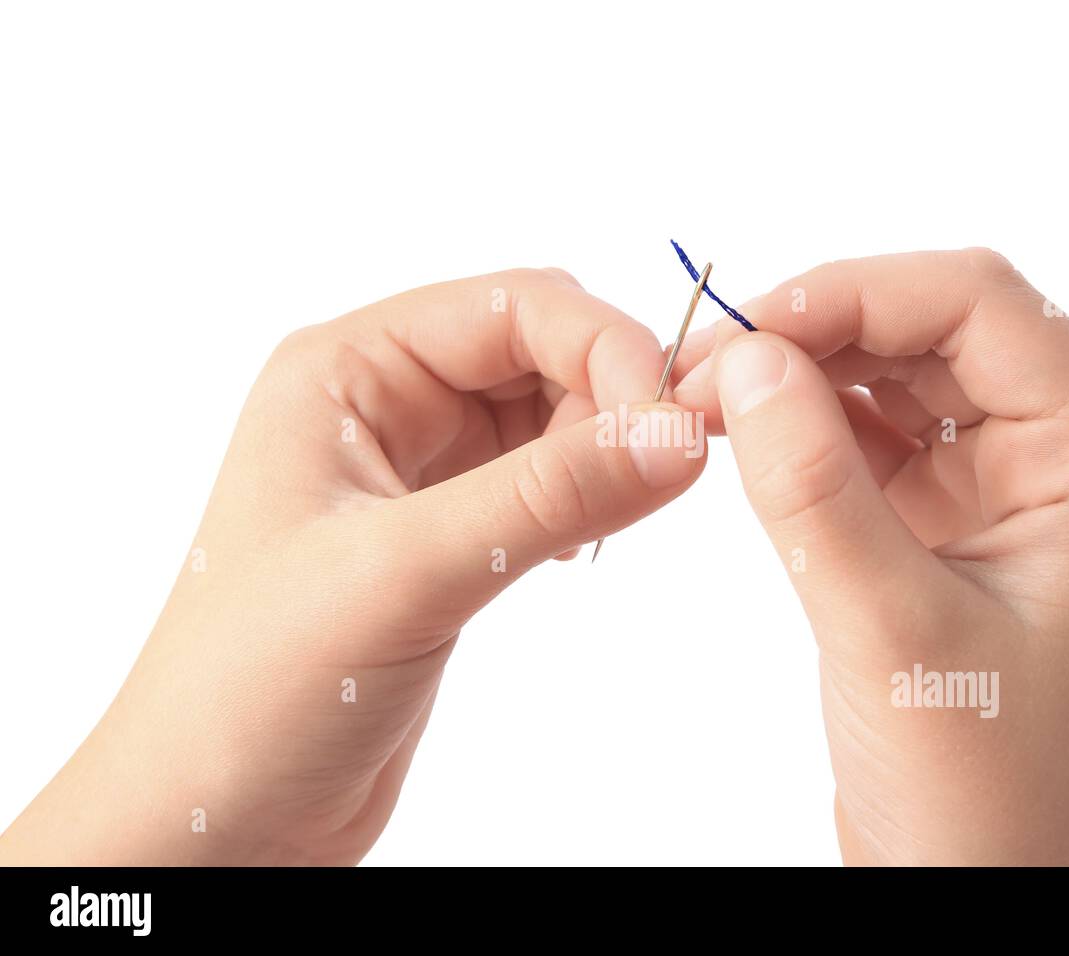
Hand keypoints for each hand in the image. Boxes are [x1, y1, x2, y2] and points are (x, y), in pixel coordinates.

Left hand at [0, 268, 704, 864]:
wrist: (219, 820)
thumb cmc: (252, 690)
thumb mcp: (406, 573)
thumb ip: (549, 495)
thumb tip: (678, 433)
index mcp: (345, 372)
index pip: (512, 306)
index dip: (605, 347)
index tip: (671, 422)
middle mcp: (381, 404)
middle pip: (540, 348)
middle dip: (611, 393)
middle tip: (662, 466)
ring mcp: (417, 471)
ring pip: (550, 414)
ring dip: (603, 447)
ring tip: (609, 519)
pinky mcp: (448, 535)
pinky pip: (544, 480)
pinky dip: (586, 495)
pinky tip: (578, 546)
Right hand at [673, 249, 1068, 864]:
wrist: (987, 896)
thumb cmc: (985, 794)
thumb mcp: (893, 631)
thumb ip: (815, 485)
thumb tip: (747, 358)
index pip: (983, 307)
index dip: (856, 293)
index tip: (744, 332)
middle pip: (939, 331)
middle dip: (818, 334)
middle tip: (704, 373)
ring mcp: (1011, 492)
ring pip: (903, 380)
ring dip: (807, 378)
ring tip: (710, 402)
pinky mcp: (955, 528)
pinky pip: (879, 443)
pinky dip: (811, 431)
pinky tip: (750, 440)